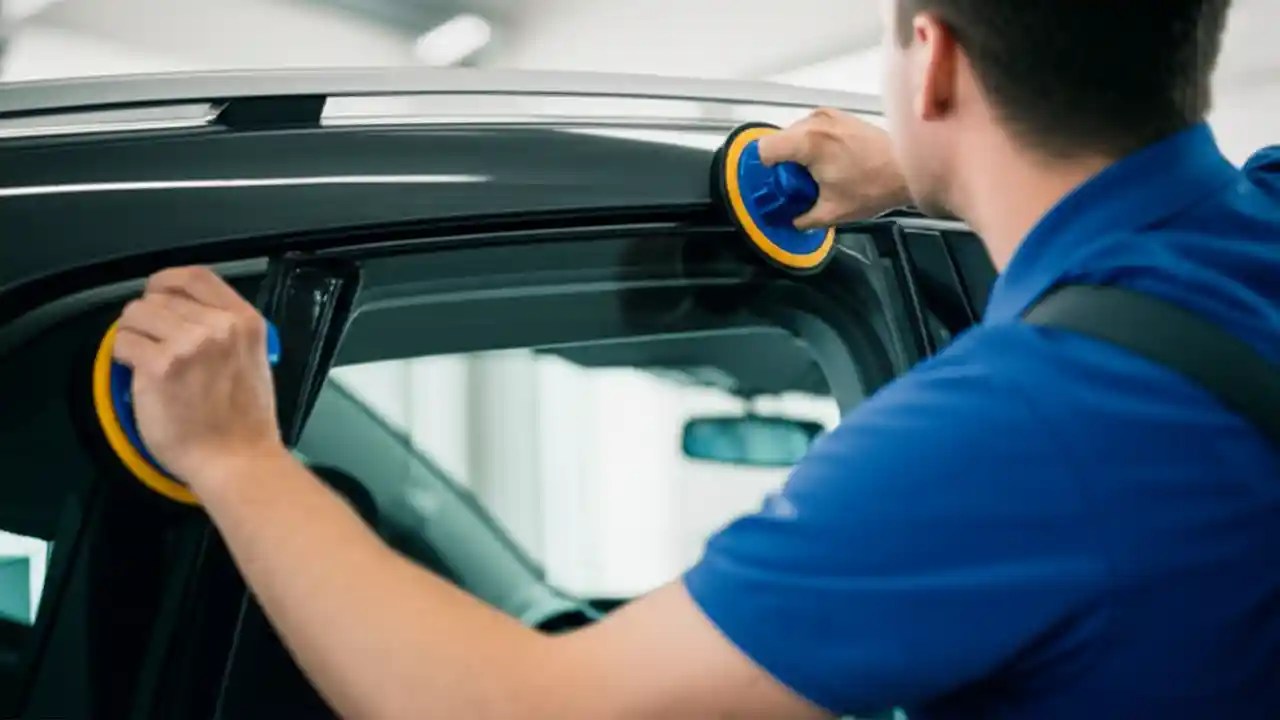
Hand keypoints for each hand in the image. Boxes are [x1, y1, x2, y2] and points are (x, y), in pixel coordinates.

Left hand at [112, 266, 284, 489]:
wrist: (236, 459)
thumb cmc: (244, 419)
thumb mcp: (252, 358)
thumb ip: (225, 330)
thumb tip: (181, 313)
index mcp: (245, 321)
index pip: (197, 276)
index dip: (167, 281)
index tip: (157, 296)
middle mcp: (218, 326)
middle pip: (158, 298)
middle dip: (147, 319)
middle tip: (152, 345)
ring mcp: (187, 345)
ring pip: (135, 315)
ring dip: (133, 335)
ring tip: (144, 360)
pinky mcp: (158, 367)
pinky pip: (122, 343)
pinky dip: (122, 356)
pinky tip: (136, 374)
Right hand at [757, 108, 910, 228]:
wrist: (909, 168)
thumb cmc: (872, 188)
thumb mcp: (832, 212)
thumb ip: (802, 218)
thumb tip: (790, 220)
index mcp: (807, 142)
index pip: (764, 148)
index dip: (767, 170)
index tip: (780, 185)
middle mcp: (814, 122)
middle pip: (779, 141)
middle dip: (783, 163)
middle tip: (800, 185)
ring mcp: (828, 115)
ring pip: (795, 133)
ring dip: (798, 153)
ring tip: (818, 173)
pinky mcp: (840, 115)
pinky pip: (812, 129)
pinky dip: (813, 144)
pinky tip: (829, 161)